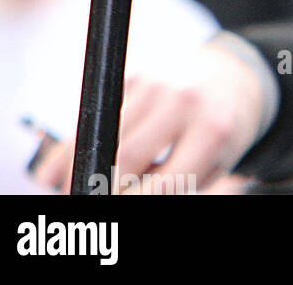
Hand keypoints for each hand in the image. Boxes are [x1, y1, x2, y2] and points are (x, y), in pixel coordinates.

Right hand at [31, 39, 269, 195]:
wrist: (233, 77)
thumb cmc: (220, 133)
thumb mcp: (211, 164)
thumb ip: (172, 185)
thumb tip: (115, 197)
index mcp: (213, 131)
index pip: (161, 184)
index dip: (130, 203)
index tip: (108, 220)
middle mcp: (185, 101)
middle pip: (124, 158)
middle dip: (98, 190)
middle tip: (83, 202)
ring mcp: (159, 83)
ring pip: (102, 133)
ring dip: (79, 169)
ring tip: (71, 190)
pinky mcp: (138, 74)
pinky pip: (96, 113)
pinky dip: (74, 143)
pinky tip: (59, 169)